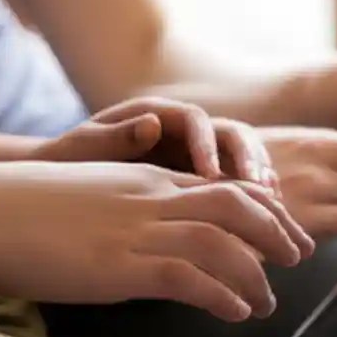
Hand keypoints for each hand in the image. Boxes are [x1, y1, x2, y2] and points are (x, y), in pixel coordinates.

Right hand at [0, 162, 314, 321]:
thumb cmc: (20, 209)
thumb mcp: (87, 198)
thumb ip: (125, 211)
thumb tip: (144, 237)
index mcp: (143, 178)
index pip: (220, 185)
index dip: (261, 208)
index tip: (281, 229)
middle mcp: (150, 197)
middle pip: (237, 205)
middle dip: (276, 230)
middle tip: (300, 256)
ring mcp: (137, 228)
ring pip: (223, 241)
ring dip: (256, 273)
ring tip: (268, 302)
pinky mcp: (120, 262)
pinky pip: (191, 275)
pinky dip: (223, 294)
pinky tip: (236, 311)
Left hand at [32, 97, 276, 187]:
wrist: (63, 177)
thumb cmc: (70, 160)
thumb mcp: (84, 148)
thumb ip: (115, 138)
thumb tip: (152, 126)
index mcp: (157, 115)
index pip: (195, 121)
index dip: (208, 145)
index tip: (211, 174)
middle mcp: (184, 130)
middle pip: (230, 134)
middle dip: (249, 159)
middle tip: (260, 188)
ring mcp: (197, 154)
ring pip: (241, 159)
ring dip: (259, 179)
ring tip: (274, 206)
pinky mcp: (203, 180)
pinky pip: (237, 186)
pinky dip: (253, 200)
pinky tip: (265, 222)